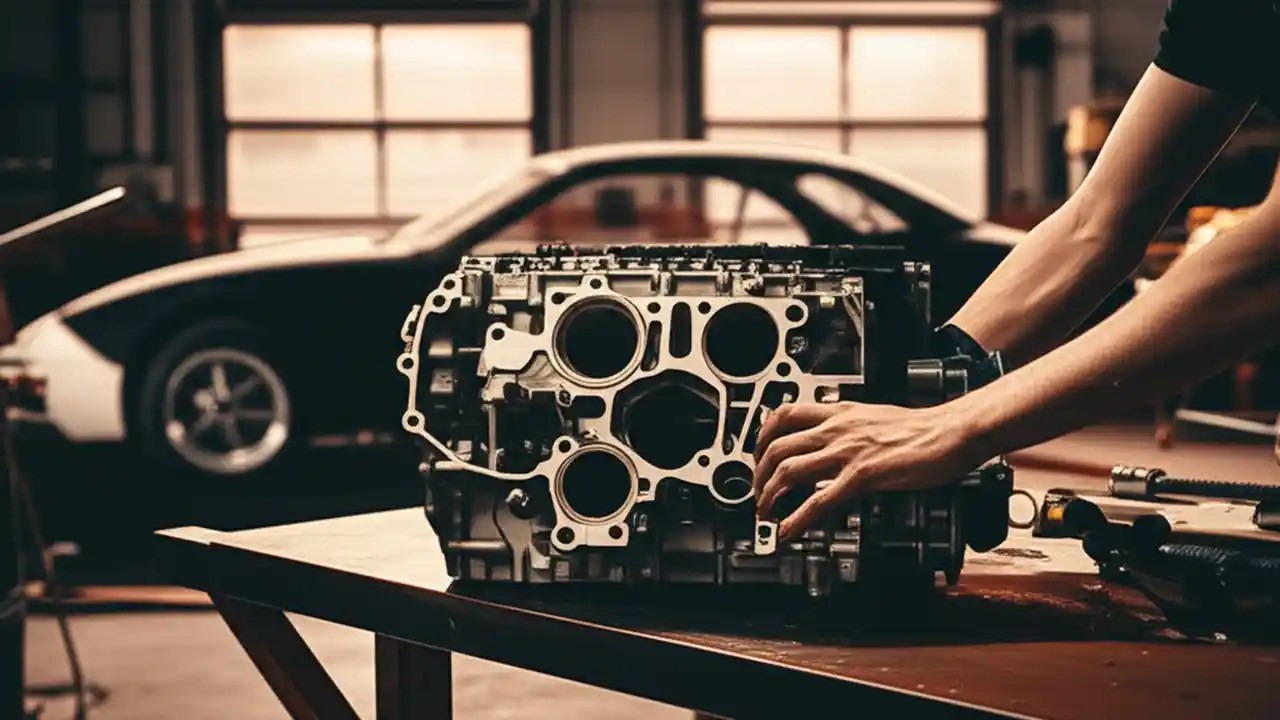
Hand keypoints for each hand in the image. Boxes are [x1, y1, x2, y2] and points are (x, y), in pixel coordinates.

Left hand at [751, 401, 979, 540]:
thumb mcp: (874, 418)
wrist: (952, 431)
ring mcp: (846, 452)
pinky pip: (818, 500)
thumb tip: (834, 441)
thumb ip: (849, 427)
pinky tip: (788, 529)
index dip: (761, 435)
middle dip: (758, 473)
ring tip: (764, 513)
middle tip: (756, 492)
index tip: (756, 454)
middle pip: (777, 446)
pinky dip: (796, 518)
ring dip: (769, 496)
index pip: (783, 414)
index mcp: (839, 412)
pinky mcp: (861, 476)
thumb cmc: (923, 428)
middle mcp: (836, 429)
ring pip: (789, 471)